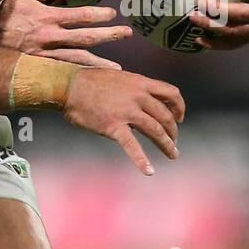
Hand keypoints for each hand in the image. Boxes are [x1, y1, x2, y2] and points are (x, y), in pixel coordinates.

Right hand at [0, 0, 131, 67]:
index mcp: (47, 16)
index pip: (81, 16)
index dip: (100, 15)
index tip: (113, 14)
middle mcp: (48, 37)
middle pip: (85, 38)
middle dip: (109, 36)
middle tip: (127, 34)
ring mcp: (42, 55)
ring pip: (76, 60)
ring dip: (98, 64)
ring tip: (116, 68)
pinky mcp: (35, 66)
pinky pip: (60, 71)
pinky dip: (76, 75)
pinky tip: (88, 79)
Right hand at [63, 68, 184, 174]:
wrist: (69, 86)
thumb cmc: (89, 81)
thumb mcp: (118, 77)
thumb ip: (133, 87)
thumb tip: (141, 97)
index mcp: (140, 83)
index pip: (171, 93)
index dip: (179, 107)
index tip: (179, 118)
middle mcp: (138, 96)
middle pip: (166, 116)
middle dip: (173, 131)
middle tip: (174, 142)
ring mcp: (127, 112)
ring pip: (156, 131)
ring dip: (167, 145)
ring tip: (173, 154)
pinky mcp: (113, 127)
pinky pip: (132, 146)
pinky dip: (142, 160)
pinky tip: (149, 171)